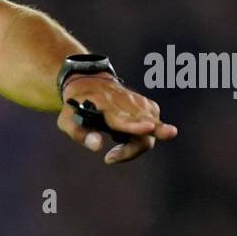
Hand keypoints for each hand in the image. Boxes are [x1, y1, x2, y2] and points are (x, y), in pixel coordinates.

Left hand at [56, 74, 177, 164]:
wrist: (89, 81)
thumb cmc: (76, 105)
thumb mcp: (67, 120)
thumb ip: (80, 134)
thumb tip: (98, 147)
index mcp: (106, 105)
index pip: (124, 118)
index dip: (136, 125)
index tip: (148, 128)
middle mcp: (127, 103)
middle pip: (147, 123)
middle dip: (158, 130)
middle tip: (169, 134)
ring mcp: (139, 103)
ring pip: (151, 127)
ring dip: (134, 147)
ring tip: (113, 154)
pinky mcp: (147, 106)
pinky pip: (152, 125)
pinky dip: (140, 138)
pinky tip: (122, 141)